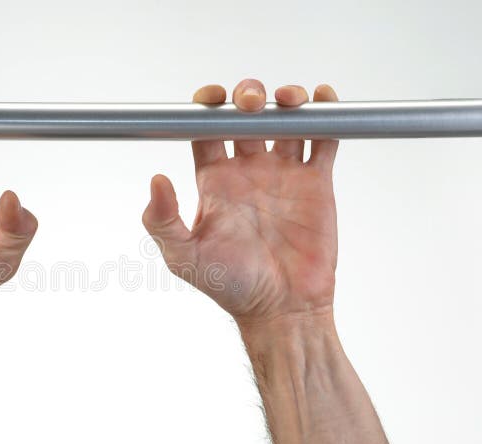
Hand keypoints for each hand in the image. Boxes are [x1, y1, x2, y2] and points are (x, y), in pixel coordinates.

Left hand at [142, 79, 338, 325]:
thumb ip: (163, 221)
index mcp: (214, 182)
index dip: (207, 106)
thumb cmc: (231, 287)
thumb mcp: (184, 257)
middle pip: (246, 116)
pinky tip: (322, 100)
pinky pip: (322, 139)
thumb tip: (155, 179)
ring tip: (288, 102)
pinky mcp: (317, 182)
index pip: (206, 130)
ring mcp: (284, 174)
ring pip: (285, 121)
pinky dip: (325, 115)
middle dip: (248, 96)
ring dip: (286, 100)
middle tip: (252, 102)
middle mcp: (247, 172)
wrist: (283, 309)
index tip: (212, 97)